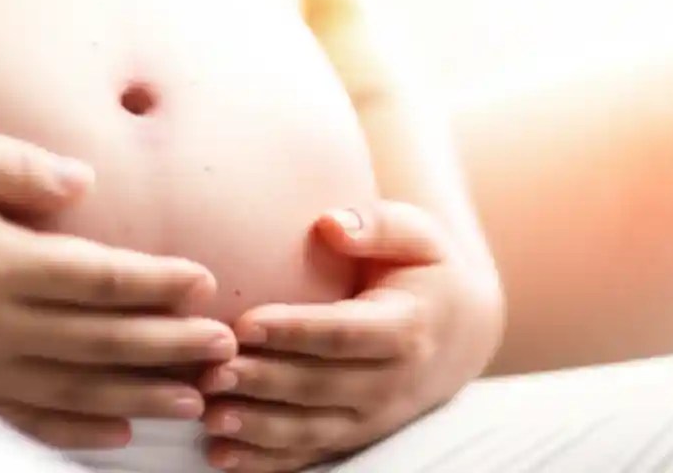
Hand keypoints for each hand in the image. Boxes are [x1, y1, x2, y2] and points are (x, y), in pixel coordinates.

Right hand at [0, 116, 236, 449]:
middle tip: (230, 354)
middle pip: (99, 340)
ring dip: (138, 395)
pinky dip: (69, 428)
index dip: (158, 283)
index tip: (206, 285)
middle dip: (169, 347)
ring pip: (71, 387)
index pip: (100, 277)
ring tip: (193, 402)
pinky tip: (107, 434)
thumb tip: (84, 188)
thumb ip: (16, 169)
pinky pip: (17, 416)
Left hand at [196, 202, 503, 471]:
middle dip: (265, 382)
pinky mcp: (355, 437)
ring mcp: (374, 418)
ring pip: (312, 430)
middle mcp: (393, 382)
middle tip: (211, 373)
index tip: (245, 323)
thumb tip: (331, 223)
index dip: (295, 331)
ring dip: (259, 428)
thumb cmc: (424, 271)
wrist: (461, 332)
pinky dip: (265, 461)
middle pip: (321, 386)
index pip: (343, 333)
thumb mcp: (417, 235)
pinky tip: (220, 455)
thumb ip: (376, 225)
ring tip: (210, 416)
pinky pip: (309, 455)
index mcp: (406, 328)